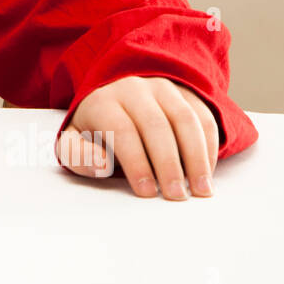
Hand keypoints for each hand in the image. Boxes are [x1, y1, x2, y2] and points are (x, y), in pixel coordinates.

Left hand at [56, 76, 217, 199]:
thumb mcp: (74, 138)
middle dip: (168, 164)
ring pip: (185, 119)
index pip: (122, 130)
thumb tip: (101, 164)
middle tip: (176, 196)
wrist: (114, 88)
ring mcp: (163, 88)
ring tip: (200, 189)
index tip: (147, 192)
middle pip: (156, 125)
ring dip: (196, 157)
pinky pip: (203, 117)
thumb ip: (78, 155)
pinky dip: (208, 146)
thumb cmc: (96, 125)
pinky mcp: (186, 93)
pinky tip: (207, 172)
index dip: (136, 163)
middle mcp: (134, 88)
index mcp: (104, 101)